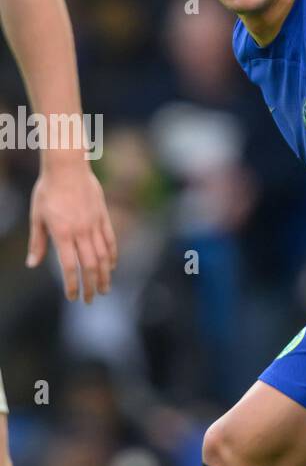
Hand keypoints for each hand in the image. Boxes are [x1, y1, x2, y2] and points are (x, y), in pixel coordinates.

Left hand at [27, 158, 117, 302]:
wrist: (67, 166)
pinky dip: (113, 255)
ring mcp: (94, 224)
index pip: (69, 266)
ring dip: (105, 275)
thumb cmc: (48, 189)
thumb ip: (37, 242)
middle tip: (91, 299)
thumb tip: (32, 264)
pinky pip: (110, 239)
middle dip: (91, 285)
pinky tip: (112, 266)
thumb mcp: (37, 216)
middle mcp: (80, 231)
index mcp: (62, 233)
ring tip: (105, 288)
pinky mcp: (103, 216)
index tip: (73, 297)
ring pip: (103, 255)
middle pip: (90, 265)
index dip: (72, 284)